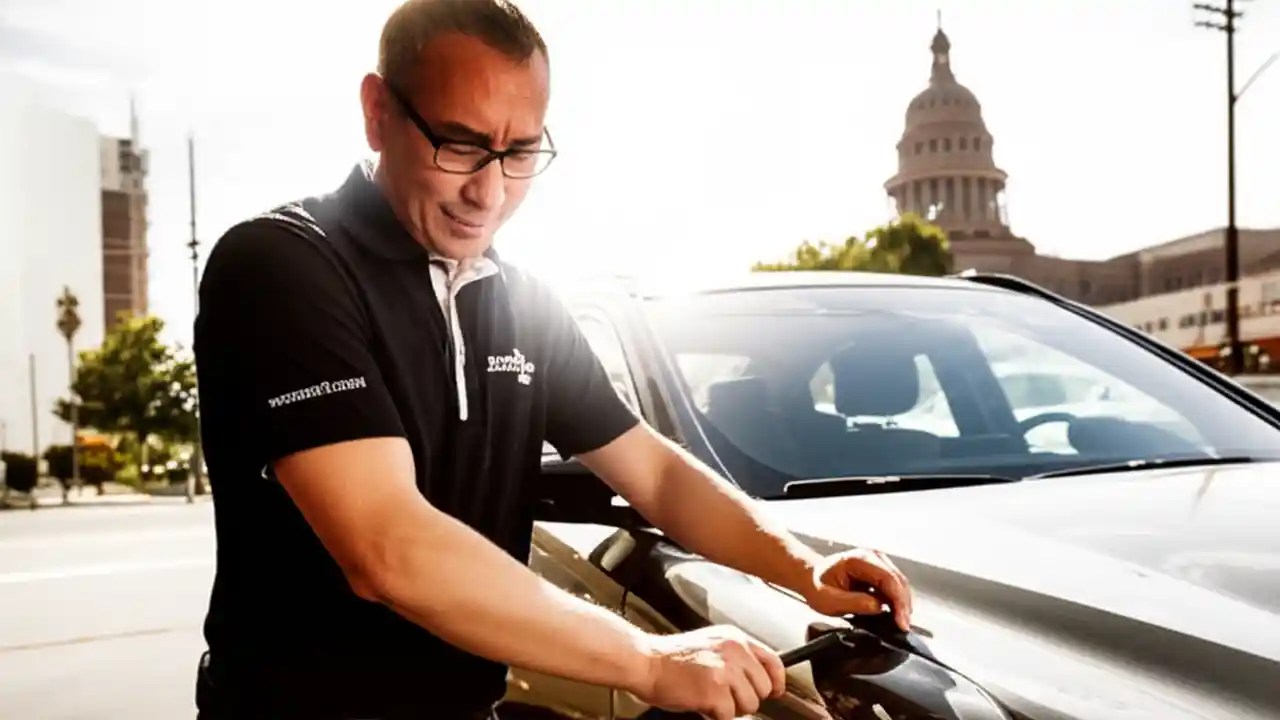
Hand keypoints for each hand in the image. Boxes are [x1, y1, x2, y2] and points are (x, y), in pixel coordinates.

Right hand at [630, 625, 785, 719]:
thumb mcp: (712, 645)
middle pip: (763, 689)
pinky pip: (729, 715)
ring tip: (709, 696)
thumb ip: (737, 656)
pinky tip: (700, 701)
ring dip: (730, 708)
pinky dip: (715, 715)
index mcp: (736, 638)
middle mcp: (734, 651)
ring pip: (750, 705)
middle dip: (746, 698)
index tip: (775, 691)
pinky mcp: (715, 690)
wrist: (646, 661)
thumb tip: (763, 678)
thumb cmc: (674, 658)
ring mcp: (725, 670)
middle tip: (724, 695)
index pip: (774, 662)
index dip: (777, 682)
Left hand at [800, 548, 913, 631]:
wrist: (811, 578)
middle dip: (903, 605)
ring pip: (900, 583)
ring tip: (900, 623)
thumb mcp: (829, 600)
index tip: (900, 620)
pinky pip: (894, 586)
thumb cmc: (817, 586)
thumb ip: (855, 603)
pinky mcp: (879, 570)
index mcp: (858, 559)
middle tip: (903, 626)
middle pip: (898, 580)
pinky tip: (895, 614)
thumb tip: (879, 606)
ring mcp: (877, 562)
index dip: (898, 601)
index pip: (887, 578)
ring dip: (902, 604)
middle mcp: (871, 556)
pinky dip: (897, 601)